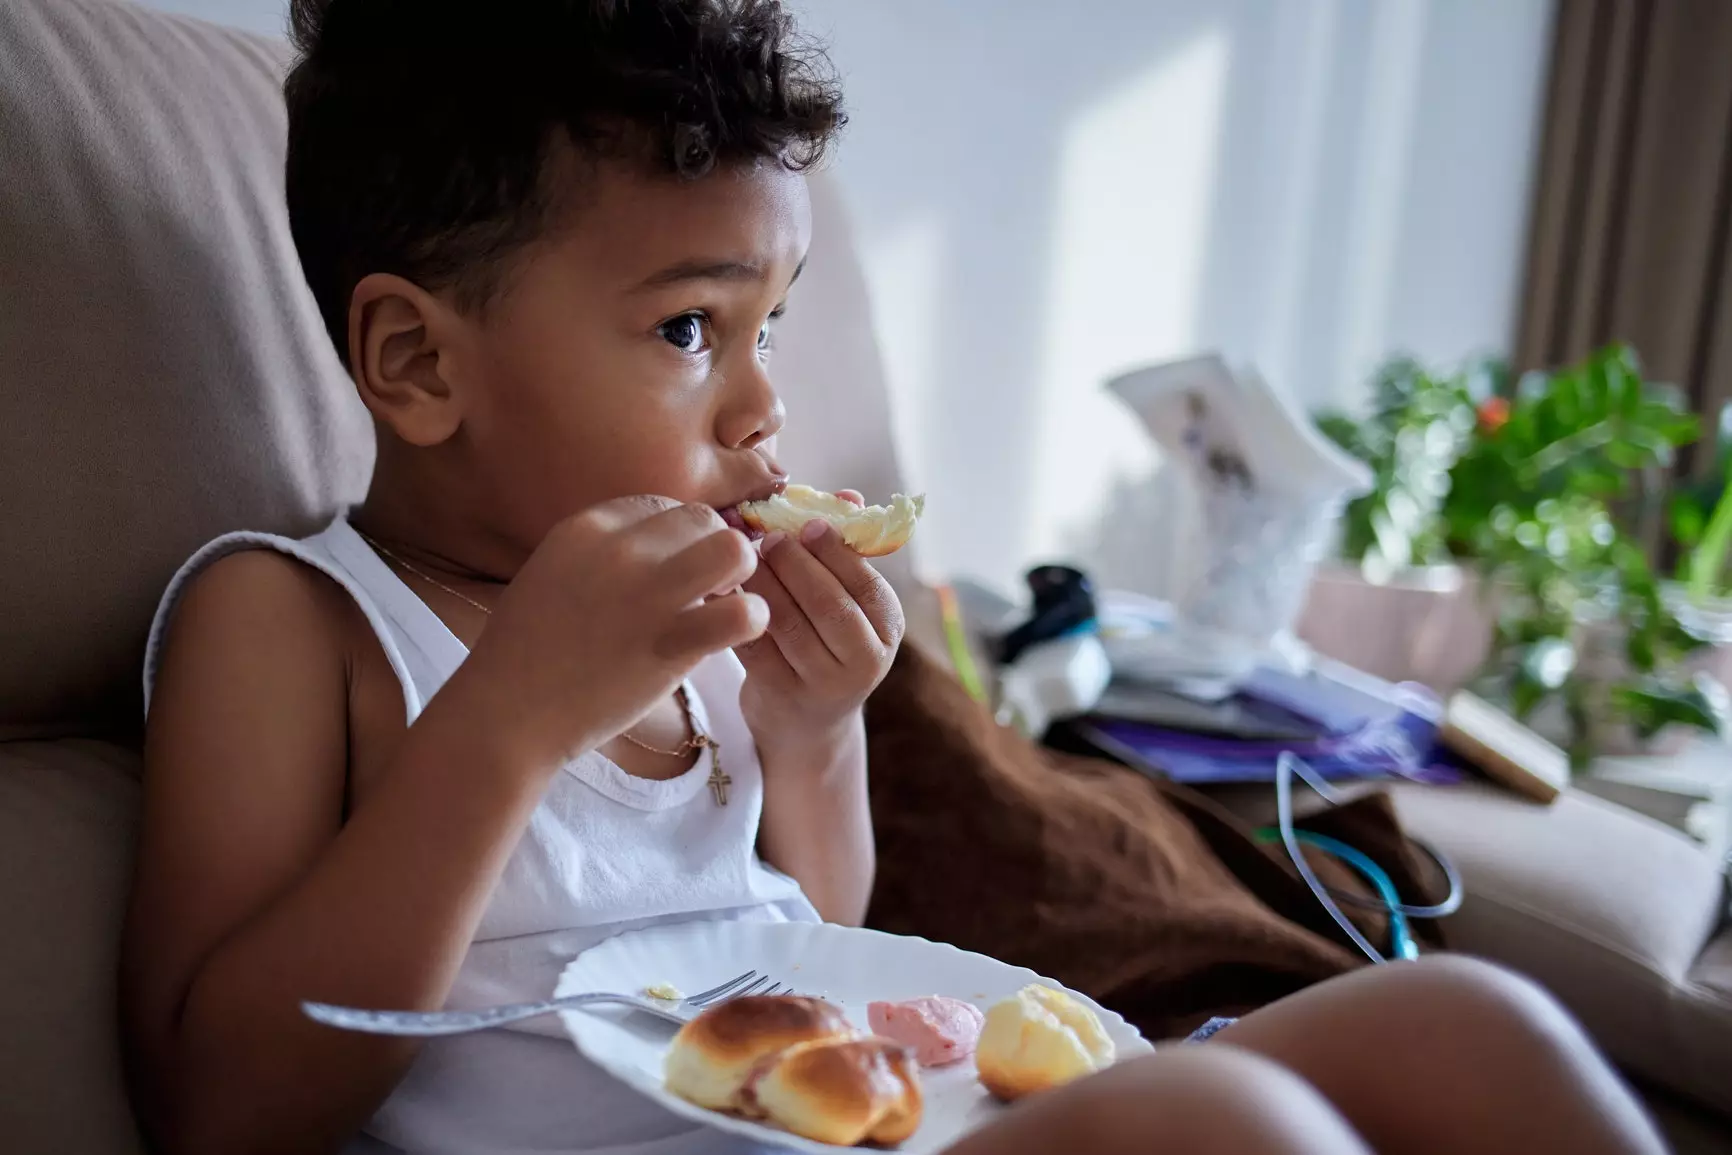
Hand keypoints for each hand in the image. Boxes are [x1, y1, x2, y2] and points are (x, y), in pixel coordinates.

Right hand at [453, 496, 766, 769]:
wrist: (507, 713)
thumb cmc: (526, 651)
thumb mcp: (553, 572)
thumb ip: (601, 553)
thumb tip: (654, 547)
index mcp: (586, 527)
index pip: (662, 507)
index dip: (676, 539)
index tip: (669, 571)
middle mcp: (620, 550)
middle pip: (703, 520)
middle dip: (712, 551)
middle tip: (704, 590)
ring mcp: (647, 595)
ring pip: (732, 549)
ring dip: (739, 574)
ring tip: (724, 602)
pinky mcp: (670, 644)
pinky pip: (741, 613)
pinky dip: (751, 619)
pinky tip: (735, 633)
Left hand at [735, 492, 904, 753]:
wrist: (806, 724)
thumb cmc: (827, 645)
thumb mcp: (849, 605)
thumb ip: (846, 550)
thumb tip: (848, 494)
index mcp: (888, 628)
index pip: (865, 582)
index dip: (832, 550)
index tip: (804, 525)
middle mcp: (865, 662)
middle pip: (828, 604)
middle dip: (793, 563)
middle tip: (766, 537)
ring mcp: (823, 684)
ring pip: (788, 623)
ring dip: (761, 583)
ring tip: (742, 558)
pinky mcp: (781, 696)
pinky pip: (755, 644)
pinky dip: (736, 611)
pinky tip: (721, 589)